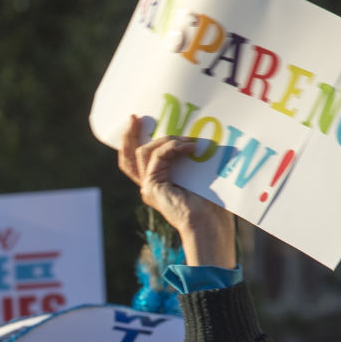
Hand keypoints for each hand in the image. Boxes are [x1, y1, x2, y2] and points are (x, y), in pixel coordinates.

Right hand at [118, 114, 236, 267]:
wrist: (207, 223)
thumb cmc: (211, 204)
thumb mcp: (199, 174)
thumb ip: (191, 158)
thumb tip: (198, 137)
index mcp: (159, 184)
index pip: (139, 160)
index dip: (134, 141)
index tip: (140, 122)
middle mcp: (149, 186)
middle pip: (129, 157)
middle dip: (130, 135)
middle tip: (135, 117)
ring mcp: (148, 187)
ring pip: (143, 152)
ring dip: (167, 140)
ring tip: (188, 141)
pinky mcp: (152, 186)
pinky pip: (157, 157)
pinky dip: (173, 148)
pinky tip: (190, 148)